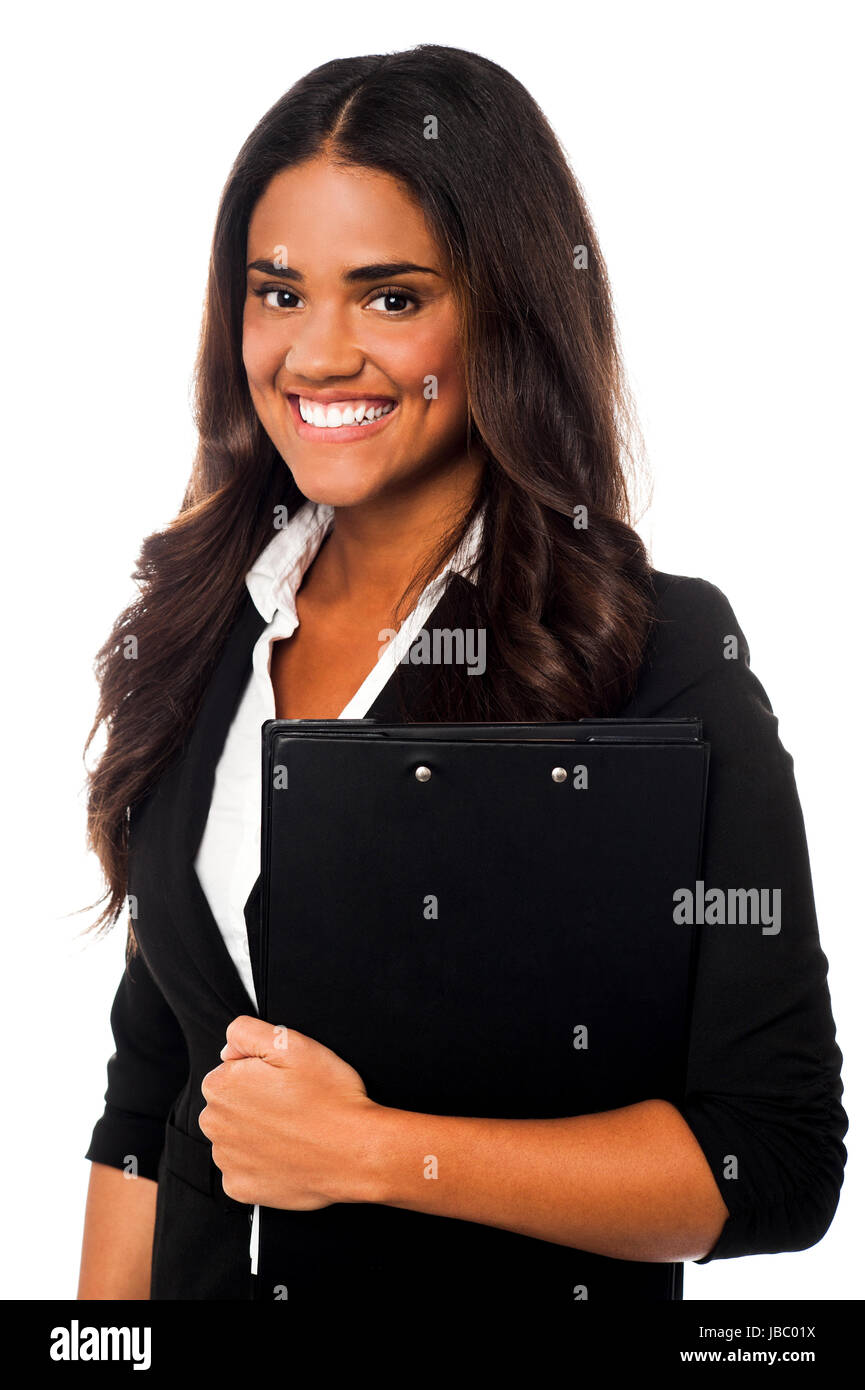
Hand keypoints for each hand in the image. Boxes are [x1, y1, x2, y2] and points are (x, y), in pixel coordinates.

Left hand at [199, 1016, 380, 1209]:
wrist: (355, 1153)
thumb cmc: (330, 1100)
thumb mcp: (293, 1043)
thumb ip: (247, 1031)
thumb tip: (229, 1046)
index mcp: (222, 1086)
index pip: (228, 1070)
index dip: (258, 1072)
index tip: (282, 1080)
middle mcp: (215, 1124)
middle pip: (229, 1104)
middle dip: (254, 1101)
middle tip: (291, 1103)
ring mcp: (227, 1160)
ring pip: (236, 1136)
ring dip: (257, 1132)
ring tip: (293, 1128)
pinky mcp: (240, 1188)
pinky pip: (243, 1169)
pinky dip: (261, 1163)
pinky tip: (287, 1153)